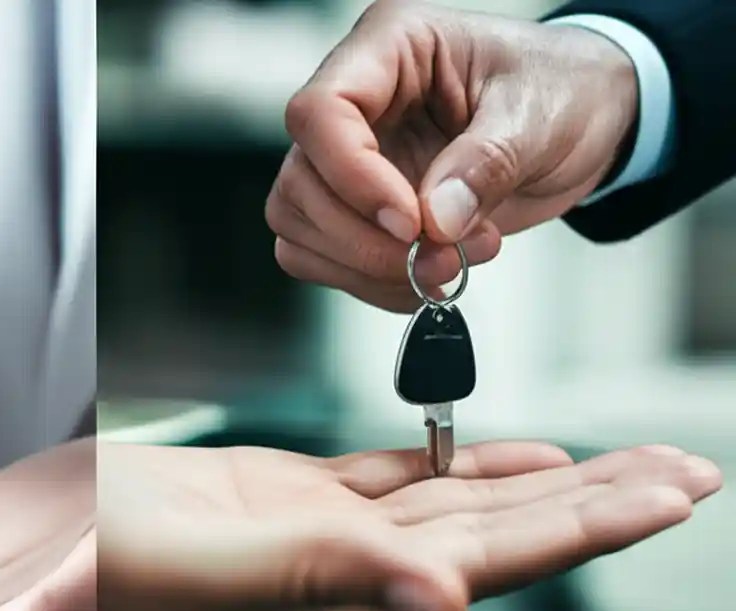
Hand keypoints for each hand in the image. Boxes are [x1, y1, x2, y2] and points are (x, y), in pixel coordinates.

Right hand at [99, 441, 718, 610]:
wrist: (38, 543)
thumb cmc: (100, 562)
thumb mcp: (200, 562)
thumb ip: (321, 575)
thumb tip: (442, 601)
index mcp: (339, 586)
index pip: (489, 558)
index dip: (580, 527)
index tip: (661, 498)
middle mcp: (348, 565)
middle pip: (499, 531)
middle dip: (599, 500)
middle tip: (687, 471)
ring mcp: (324, 527)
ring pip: (460, 500)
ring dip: (548, 478)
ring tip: (626, 462)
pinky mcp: (293, 494)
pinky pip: (402, 477)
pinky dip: (462, 459)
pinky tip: (509, 452)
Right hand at [265, 1, 638, 310]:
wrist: (590, 120)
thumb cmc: (563, 88)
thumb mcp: (541, 113)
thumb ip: (486, 163)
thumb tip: (434, 221)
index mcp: (389, 48)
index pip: (320, 112)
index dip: (353, 176)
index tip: (411, 222)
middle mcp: (357, 102)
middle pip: (301, 182)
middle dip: (367, 240)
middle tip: (442, 256)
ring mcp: (349, 158)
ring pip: (300, 226)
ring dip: (369, 267)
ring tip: (449, 264)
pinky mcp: (357, 207)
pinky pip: (324, 258)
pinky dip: (373, 282)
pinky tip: (428, 274)